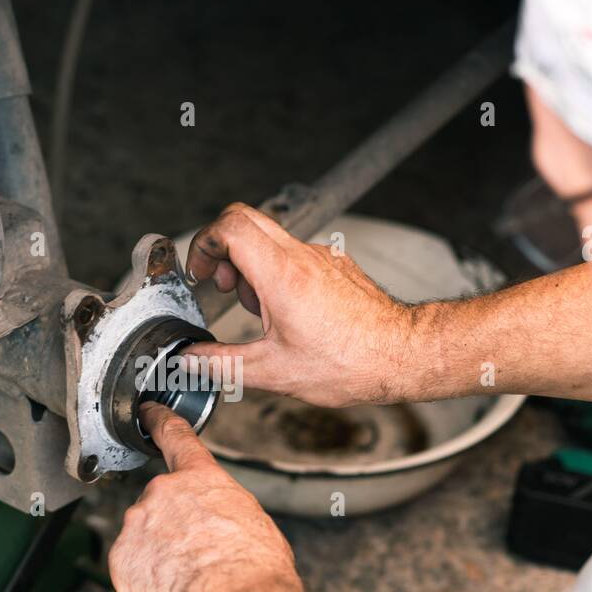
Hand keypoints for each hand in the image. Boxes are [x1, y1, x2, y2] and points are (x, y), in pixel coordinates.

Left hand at [107, 402, 300, 591]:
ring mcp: (137, 522)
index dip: (159, 420)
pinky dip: (145, 579)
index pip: (175, 436)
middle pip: (159, 504)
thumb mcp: (253, 519)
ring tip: (188, 575)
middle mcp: (162, 491)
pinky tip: (170, 587)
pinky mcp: (121, 557)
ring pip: (143, 536)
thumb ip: (221, 507)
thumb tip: (218, 522)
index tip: (147, 412)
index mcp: (200, 477)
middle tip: (198, 554)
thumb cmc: (253, 564)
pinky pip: (130, 566)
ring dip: (159, 553)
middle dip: (172, 526)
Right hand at [183, 203, 412, 407]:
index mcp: (282, 276)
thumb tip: (189, 360)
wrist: (402, 355)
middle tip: (224, 285)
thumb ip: (221, 363)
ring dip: (251, 267)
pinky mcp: (334, 263)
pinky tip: (287, 310)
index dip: (204, 245)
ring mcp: (320, 255)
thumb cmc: (350, 363)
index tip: (201, 273)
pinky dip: (277, 273)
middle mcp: (301, 256)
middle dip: (222, 249)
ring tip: (260, 309)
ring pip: (270, 238)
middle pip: (245, 218)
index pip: (230, 227)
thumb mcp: (273, 372)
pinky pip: (294, 253)